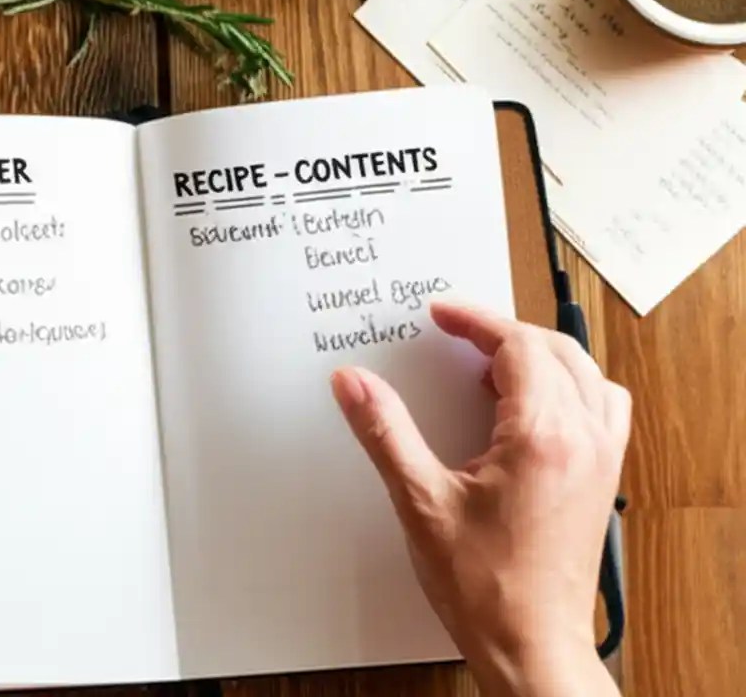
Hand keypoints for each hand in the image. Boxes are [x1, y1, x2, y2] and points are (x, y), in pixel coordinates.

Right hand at [331, 303, 627, 696]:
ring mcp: (601, 459)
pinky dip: (572, 386)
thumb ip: (385, 432)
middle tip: (457, 332)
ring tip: (492, 362)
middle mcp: (583, 439)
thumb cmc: (485, 586)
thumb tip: (354, 384)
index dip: (475, 321)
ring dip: (540, 354)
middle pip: (554, 350)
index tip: (443, 314)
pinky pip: (602, 406)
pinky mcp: (603, 479)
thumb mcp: (420, 501)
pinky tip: (537, 404)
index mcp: (542, 437)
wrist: (530, 642)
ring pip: (584, 373)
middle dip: (502, 332)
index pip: (517, 346)